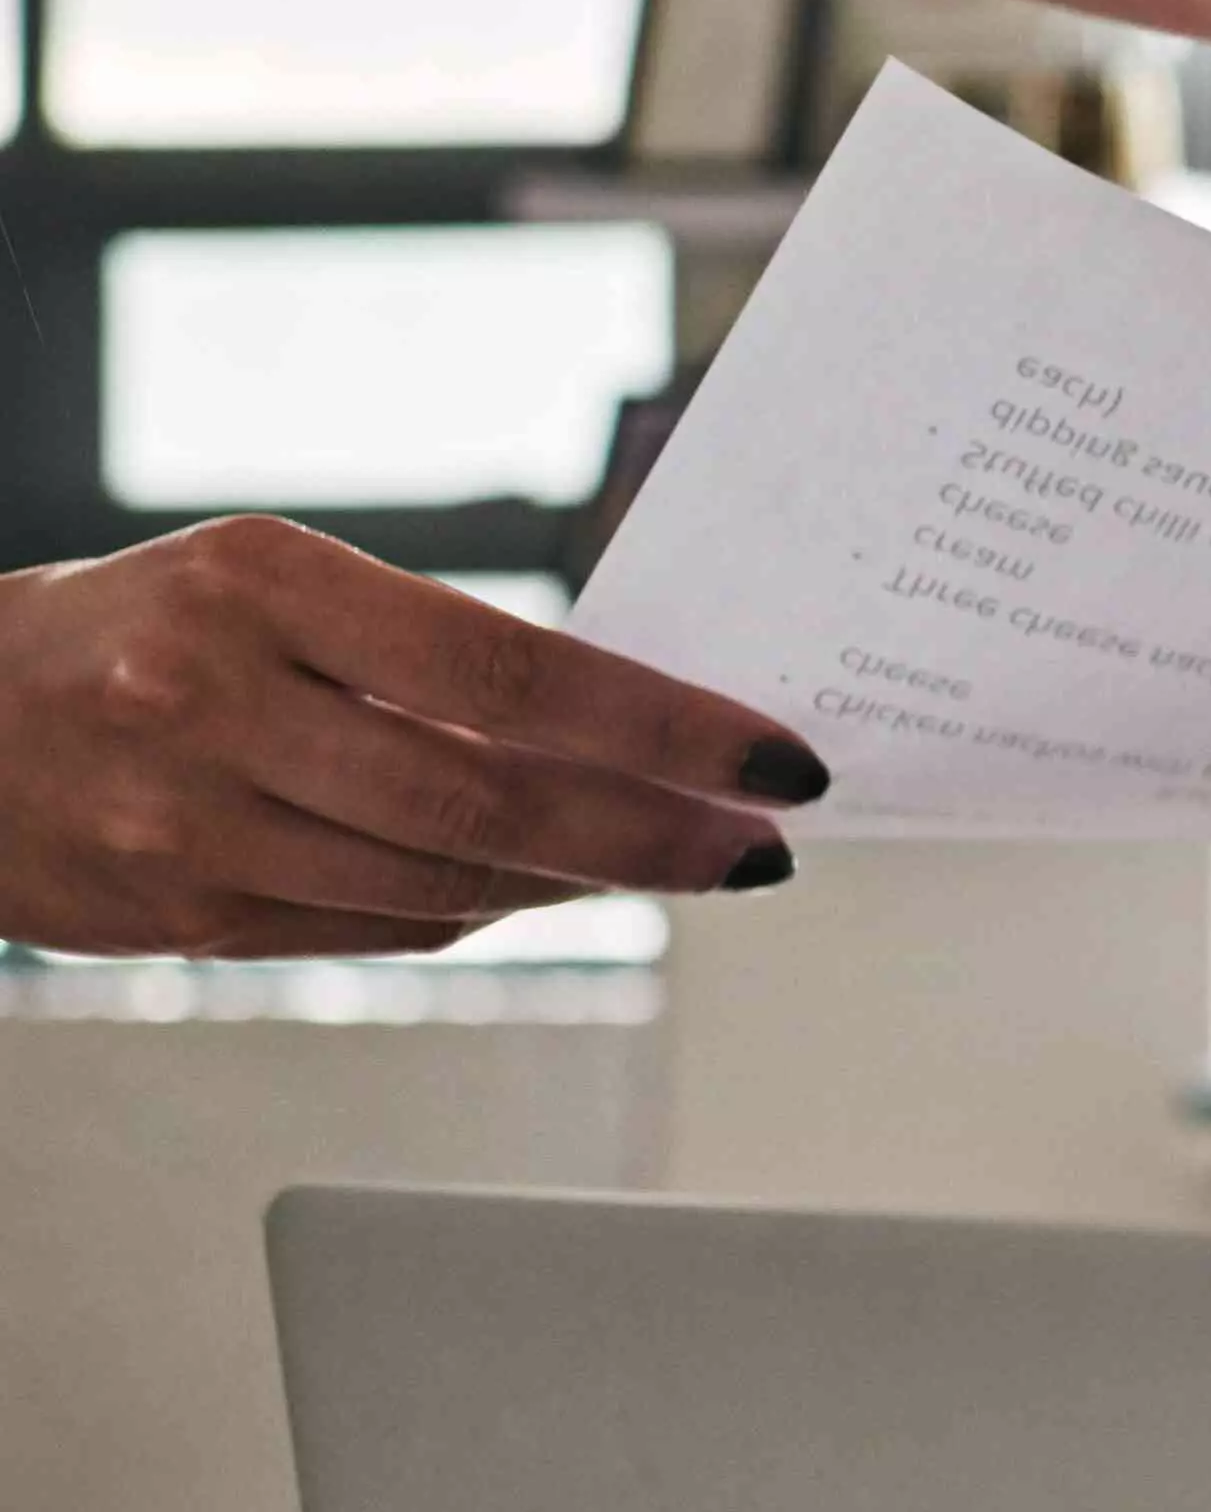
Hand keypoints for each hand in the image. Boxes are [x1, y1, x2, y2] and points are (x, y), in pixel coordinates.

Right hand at [0, 520, 815, 956]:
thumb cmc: (135, 631)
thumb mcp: (263, 584)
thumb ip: (423, 651)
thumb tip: (630, 729)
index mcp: (258, 585)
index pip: (512, 671)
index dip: (662, 730)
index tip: (773, 761)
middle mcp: (213, 702)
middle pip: (492, 798)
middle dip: (657, 835)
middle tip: (759, 846)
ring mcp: (189, 821)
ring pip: (449, 880)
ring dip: (592, 883)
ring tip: (688, 864)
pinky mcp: (182, 915)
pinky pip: (388, 927)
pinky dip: (493, 911)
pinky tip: (559, 889)